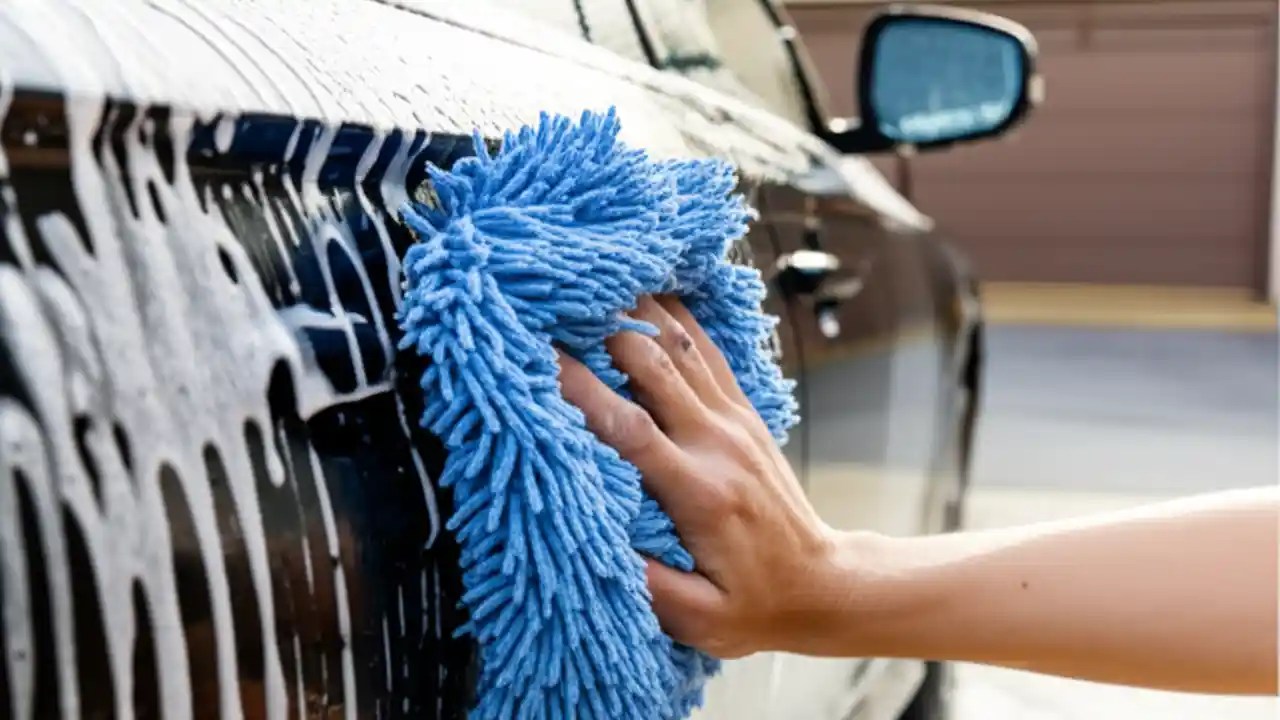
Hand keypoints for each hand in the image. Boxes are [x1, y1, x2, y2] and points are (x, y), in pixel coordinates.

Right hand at [557, 296, 848, 658]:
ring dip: (639, 310)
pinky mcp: (745, 414)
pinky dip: (678, 316)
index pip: (629, 427)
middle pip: (654, 364)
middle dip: (604, 328)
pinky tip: (650, 290)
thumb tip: (591, 544)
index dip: (582, 388)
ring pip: (683, 344)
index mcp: (699, 492)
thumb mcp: (701, 620)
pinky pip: (709, 350)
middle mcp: (718, 443)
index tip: (540, 357)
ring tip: (598, 277)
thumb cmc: (756, 606)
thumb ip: (648, 587)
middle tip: (558, 300)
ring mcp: (736, 422)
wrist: (824, 584)